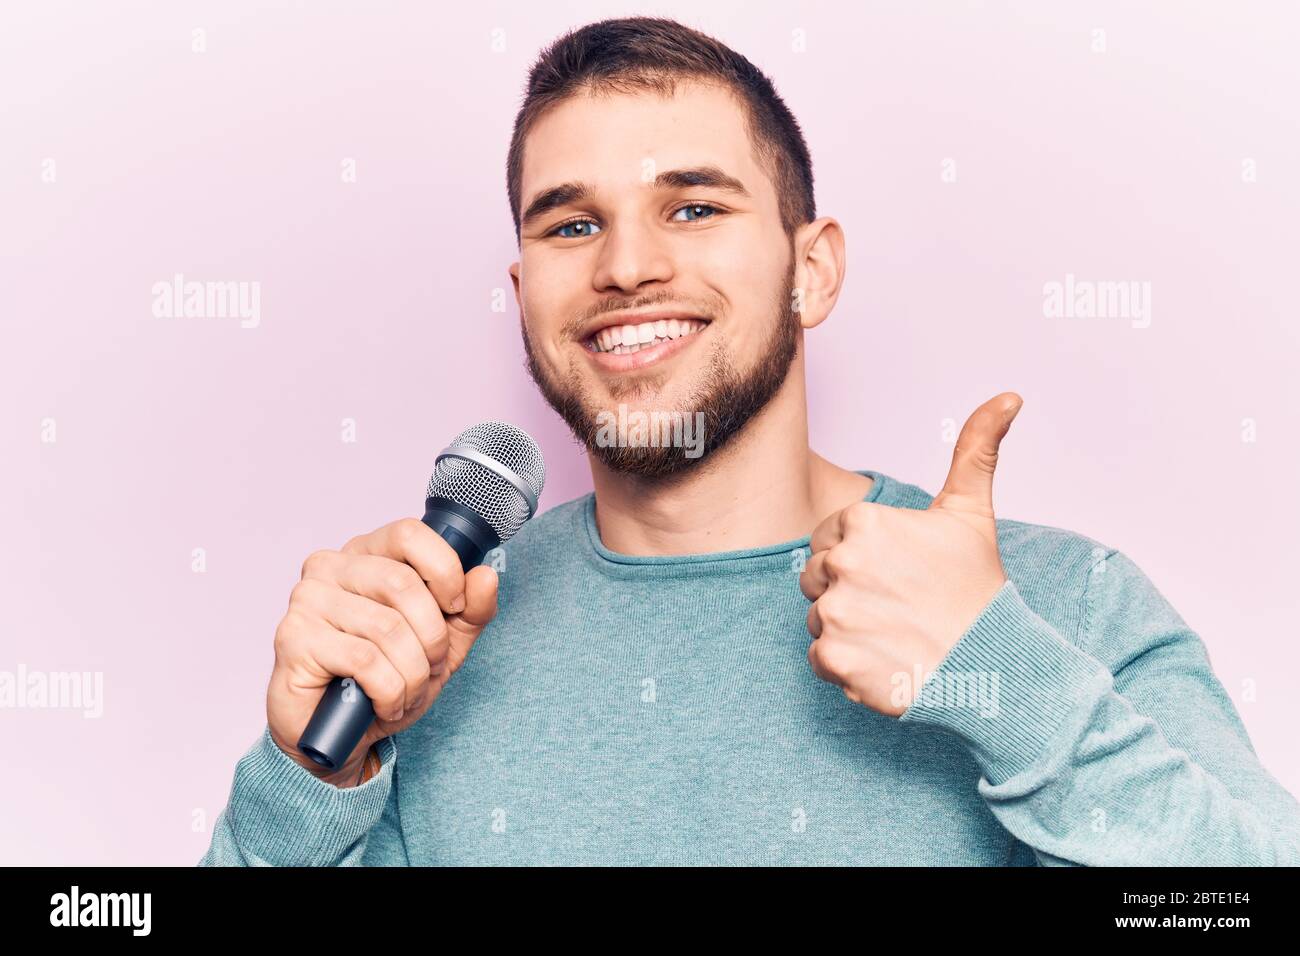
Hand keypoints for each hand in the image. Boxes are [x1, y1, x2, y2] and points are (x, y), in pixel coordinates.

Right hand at [266, 518, 498, 784]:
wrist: (341, 738)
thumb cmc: (385, 681)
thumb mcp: (443, 645)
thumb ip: (470, 610)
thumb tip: (486, 575)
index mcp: (365, 555)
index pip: (408, 534)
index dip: (444, 570)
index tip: (454, 608)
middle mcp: (330, 568)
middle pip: (402, 584)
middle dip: (432, 637)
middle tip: (431, 666)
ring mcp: (307, 601)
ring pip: (387, 628)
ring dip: (413, 673)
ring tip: (408, 692)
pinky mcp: (294, 640)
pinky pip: (365, 661)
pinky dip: (390, 691)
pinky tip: (385, 704)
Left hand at [799, 392, 1022, 715]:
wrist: (994, 667)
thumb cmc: (977, 589)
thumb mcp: (972, 513)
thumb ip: (975, 449)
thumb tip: (1009, 397)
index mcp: (863, 521)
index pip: (828, 539)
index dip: (863, 559)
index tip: (900, 575)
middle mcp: (842, 561)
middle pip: (816, 577)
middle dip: (849, 592)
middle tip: (899, 605)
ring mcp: (836, 611)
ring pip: (817, 617)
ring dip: (848, 630)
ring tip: (895, 633)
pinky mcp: (834, 658)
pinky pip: (818, 658)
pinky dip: (846, 665)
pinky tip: (885, 660)